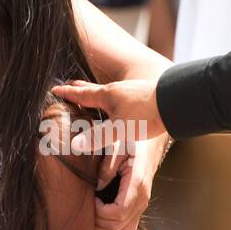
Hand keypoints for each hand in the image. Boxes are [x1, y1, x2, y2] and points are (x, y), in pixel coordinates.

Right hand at [50, 78, 167, 158]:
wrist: (175, 102)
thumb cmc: (146, 113)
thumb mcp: (118, 129)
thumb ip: (97, 138)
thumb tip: (74, 145)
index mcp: (107, 95)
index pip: (82, 94)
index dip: (67, 93)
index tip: (55, 89)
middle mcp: (117, 90)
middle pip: (93, 88)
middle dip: (80, 88)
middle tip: (70, 84)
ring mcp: (131, 92)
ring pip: (109, 92)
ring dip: (98, 93)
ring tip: (93, 95)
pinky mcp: (144, 96)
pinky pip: (122, 96)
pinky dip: (114, 99)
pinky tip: (121, 105)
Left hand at [93, 137, 165, 229]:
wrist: (151, 142)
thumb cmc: (133, 141)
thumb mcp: (118, 145)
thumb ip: (108, 165)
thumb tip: (97, 185)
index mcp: (137, 184)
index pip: (119, 212)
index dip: (101, 212)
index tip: (92, 198)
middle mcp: (142, 199)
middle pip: (118, 226)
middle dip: (98, 221)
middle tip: (88, 206)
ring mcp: (142, 205)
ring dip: (104, 228)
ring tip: (93, 212)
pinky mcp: (139, 208)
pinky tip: (102, 217)